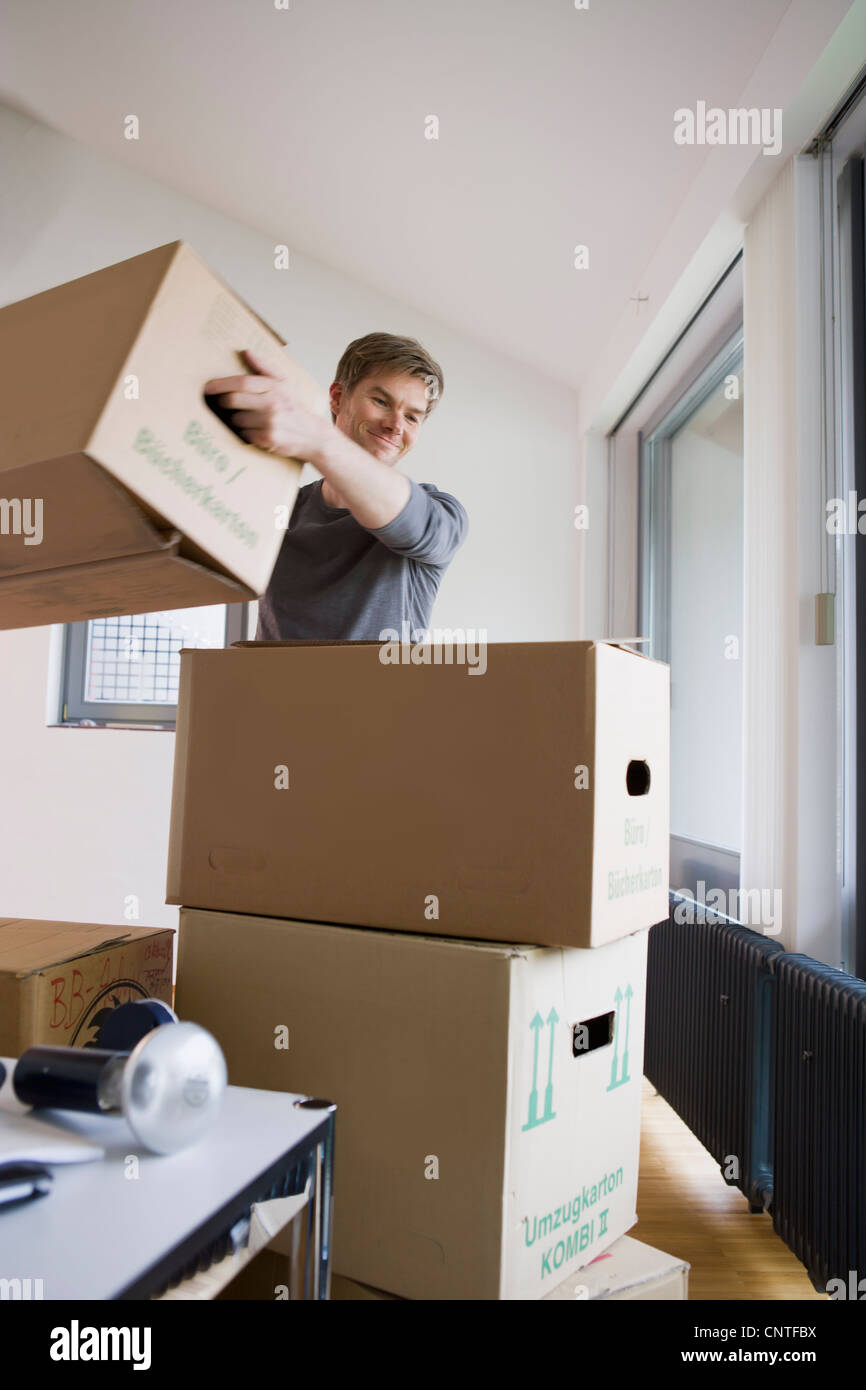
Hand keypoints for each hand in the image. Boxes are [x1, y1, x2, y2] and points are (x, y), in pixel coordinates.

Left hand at [203, 349, 328, 461]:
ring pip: (236, 419)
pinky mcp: (268, 439)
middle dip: (224, 402)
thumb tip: (246, 352)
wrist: (314, 435)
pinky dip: (246, 433)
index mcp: (274, 387)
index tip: (207, 387)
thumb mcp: (284, 384)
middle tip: (223, 403)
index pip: (241, 382)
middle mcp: (272, 404)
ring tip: (250, 419)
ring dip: (237, 420)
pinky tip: (257, 430)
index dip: (221, 384)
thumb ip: (264, 367)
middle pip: (233, 400)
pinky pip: (244, 434)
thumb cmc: (295, 408)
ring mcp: (269, 423)